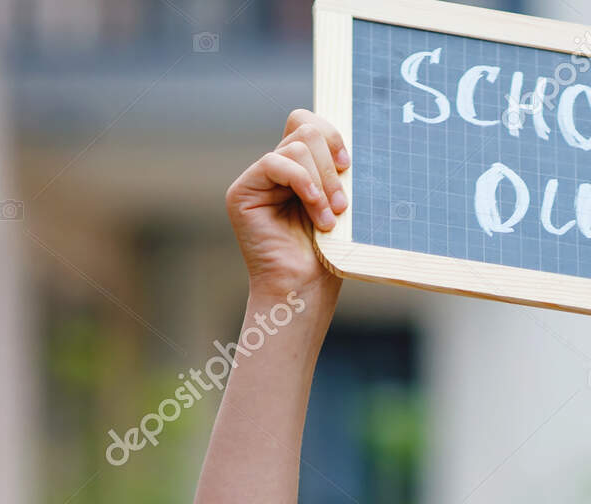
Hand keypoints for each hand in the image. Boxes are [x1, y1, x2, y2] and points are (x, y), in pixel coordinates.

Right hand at [225, 108, 348, 307]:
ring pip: (296, 147)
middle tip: (340, 206)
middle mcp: (276, 171)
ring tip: (327, 220)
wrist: (305, 292)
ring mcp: (257, 180)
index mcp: (299, 170)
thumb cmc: (325, 259)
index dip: (330, 136)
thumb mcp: (339, 207)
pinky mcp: (242, 192)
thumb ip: (336, 173)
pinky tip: (315, 209)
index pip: (308, 125)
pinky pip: (275, 163)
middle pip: (304, 130)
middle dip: (330, 167)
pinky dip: (302, 182)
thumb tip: (344, 144)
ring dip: (321, 184)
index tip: (348, 166)